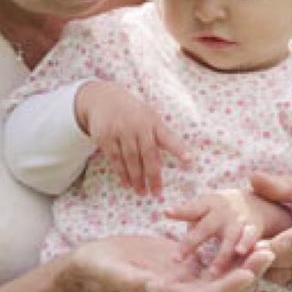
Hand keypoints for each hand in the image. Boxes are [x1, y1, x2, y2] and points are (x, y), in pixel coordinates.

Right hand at [66, 235, 273, 291]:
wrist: (88, 264)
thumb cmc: (97, 271)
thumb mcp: (115, 274)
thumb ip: (138, 283)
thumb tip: (160, 289)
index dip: (227, 287)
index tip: (247, 273)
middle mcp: (180, 291)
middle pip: (221, 286)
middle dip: (246, 271)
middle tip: (269, 252)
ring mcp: (182, 278)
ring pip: (220, 272)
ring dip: (242, 259)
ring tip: (265, 241)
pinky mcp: (179, 264)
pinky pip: (209, 259)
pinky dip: (227, 249)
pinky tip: (242, 233)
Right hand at [76, 81, 186, 195]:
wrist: (103, 99)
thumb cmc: (133, 112)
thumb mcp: (149, 117)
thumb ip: (160, 135)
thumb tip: (173, 159)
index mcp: (152, 121)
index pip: (168, 136)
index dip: (178, 149)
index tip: (188, 161)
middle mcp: (138, 126)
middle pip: (148, 153)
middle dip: (153, 175)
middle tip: (157, 192)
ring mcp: (120, 131)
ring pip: (131, 159)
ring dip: (137, 178)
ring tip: (142, 192)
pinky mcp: (105, 137)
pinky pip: (115, 159)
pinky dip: (122, 173)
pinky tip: (127, 183)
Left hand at [165, 189, 291, 276]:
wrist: (256, 203)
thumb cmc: (219, 210)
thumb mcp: (204, 208)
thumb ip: (189, 218)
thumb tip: (174, 238)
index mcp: (207, 205)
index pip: (190, 209)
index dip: (179, 211)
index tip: (166, 212)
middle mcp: (221, 212)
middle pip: (204, 228)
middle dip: (190, 244)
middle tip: (175, 259)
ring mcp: (238, 221)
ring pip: (228, 239)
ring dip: (221, 255)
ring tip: (212, 272)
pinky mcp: (253, 229)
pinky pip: (250, 239)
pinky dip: (246, 245)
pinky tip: (241, 254)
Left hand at [250, 173, 291, 286]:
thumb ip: (283, 186)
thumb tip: (253, 178)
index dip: (281, 244)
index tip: (256, 244)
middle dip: (264, 257)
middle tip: (238, 248)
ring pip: (289, 276)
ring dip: (266, 267)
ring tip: (244, 252)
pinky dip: (275, 273)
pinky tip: (260, 259)